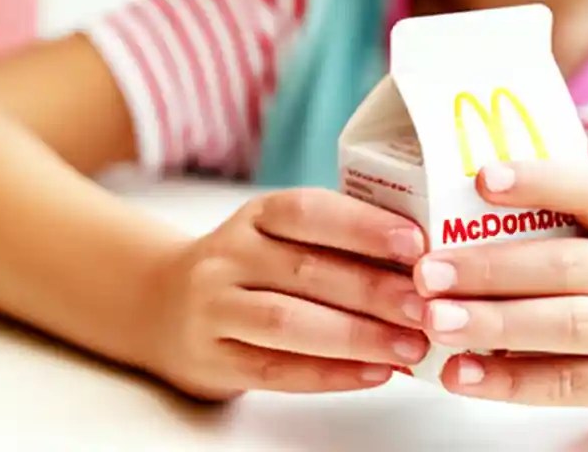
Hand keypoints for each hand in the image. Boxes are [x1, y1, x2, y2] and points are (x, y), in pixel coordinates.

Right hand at [145, 189, 430, 400]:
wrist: (159, 306)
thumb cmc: (249, 269)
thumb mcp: (278, 237)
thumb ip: (336, 242)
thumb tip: (422, 260)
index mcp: (256, 216)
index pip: (308, 212)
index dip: (362, 225)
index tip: (415, 243)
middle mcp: (229, 257)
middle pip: (306, 271)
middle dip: (374, 290)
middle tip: (428, 306)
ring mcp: (215, 309)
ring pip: (289, 322)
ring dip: (357, 336)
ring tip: (411, 347)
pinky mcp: (213, 360)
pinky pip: (275, 371)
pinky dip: (331, 374)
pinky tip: (375, 373)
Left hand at [414, 161, 587, 445]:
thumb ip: (561, 243)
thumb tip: (454, 236)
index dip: (540, 180)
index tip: (482, 176)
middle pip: (566, 264)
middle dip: (490, 266)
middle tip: (428, 271)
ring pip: (567, 323)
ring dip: (494, 322)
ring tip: (435, 321)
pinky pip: (568, 382)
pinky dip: (509, 380)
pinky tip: (462, 377)